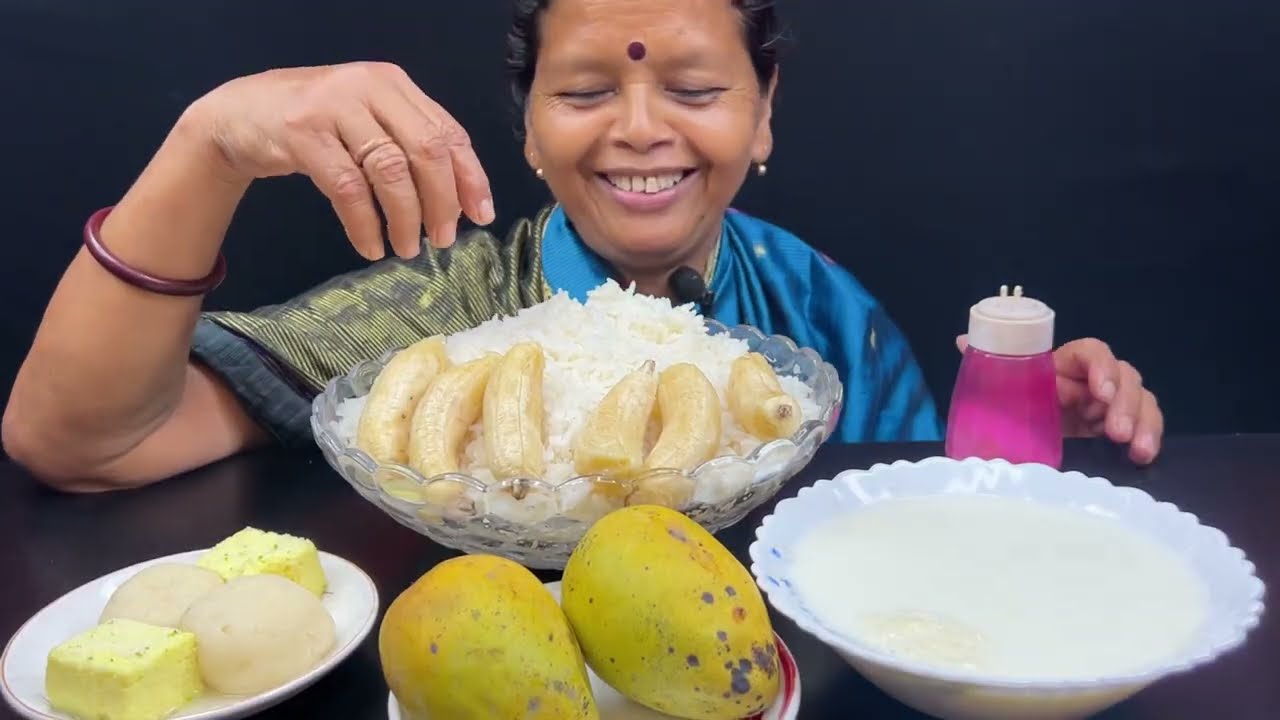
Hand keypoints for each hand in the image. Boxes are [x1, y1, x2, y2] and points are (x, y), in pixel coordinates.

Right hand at [185, 62, 494, 258]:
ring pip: (390, 170)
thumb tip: (460, 199)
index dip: (470, 177)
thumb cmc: (315, 125)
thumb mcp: (368, 122)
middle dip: (442, 202)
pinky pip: (347, 188)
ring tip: (407, 248)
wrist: (238, 115)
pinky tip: (371, 245)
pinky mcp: (302, 133)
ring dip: (405, 217)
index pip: (447, 132)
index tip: (481, 216)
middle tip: (444, 239)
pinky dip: (364, 223)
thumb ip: (409, 145)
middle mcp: (368, 88)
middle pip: (426, 150)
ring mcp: (334, 107)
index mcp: (393, 84)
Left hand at [956, 336, 1163, 464]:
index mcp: (1065, 364)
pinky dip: (1150, 437)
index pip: (1092, 352)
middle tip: (1116, 433)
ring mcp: (1112, 404)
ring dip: (1143, 423)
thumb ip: (990, 368)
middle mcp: (1093, 379)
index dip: (1100, 367)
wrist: (1020, 442)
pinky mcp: (1122, 428)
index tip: (1099, 393)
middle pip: (1124, 376)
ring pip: (1141, 399)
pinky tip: (1143, 457)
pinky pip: (1147, 425)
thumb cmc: (1013, 408)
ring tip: (1137, 449)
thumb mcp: (1002, 391)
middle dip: (1124, 403)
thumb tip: (961, 341)